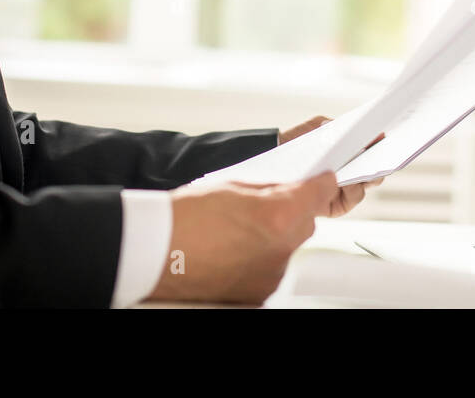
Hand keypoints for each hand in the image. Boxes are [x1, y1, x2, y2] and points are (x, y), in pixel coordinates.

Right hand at [146, 171, 338, 304]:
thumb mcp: (233, 186)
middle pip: (306, 223)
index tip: (321, 181)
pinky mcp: (258, 294)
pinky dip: (258, 260)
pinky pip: (270, 269)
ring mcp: (271, 274)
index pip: (320, 193)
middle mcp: (281, 248)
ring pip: (287, 248)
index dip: (320, 183)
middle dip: (292, 212)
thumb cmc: (183, 217)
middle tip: (264, 207)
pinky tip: (231, 253)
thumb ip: (269, 189)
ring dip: (273, 239)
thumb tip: (289, 189)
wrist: (153, 252)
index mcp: (279, 214)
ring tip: (236, 234)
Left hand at [277, 115, 386, 216]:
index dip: (378, 146)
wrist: (273, 158)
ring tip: (366, 165)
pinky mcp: (334, 206)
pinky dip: (353, 189)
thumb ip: (339, 128)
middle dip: (378, 163)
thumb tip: (359, 129)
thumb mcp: (319, 128)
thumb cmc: (297, 143)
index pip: (369, 154)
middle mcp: (346, 176)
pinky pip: (352, 199)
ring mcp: (341, 192)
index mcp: (346, 157)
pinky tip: (349, 179)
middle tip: (381, 153)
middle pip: (372, 172)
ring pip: (364, 186)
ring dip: (366, 175)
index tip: (384, 137)